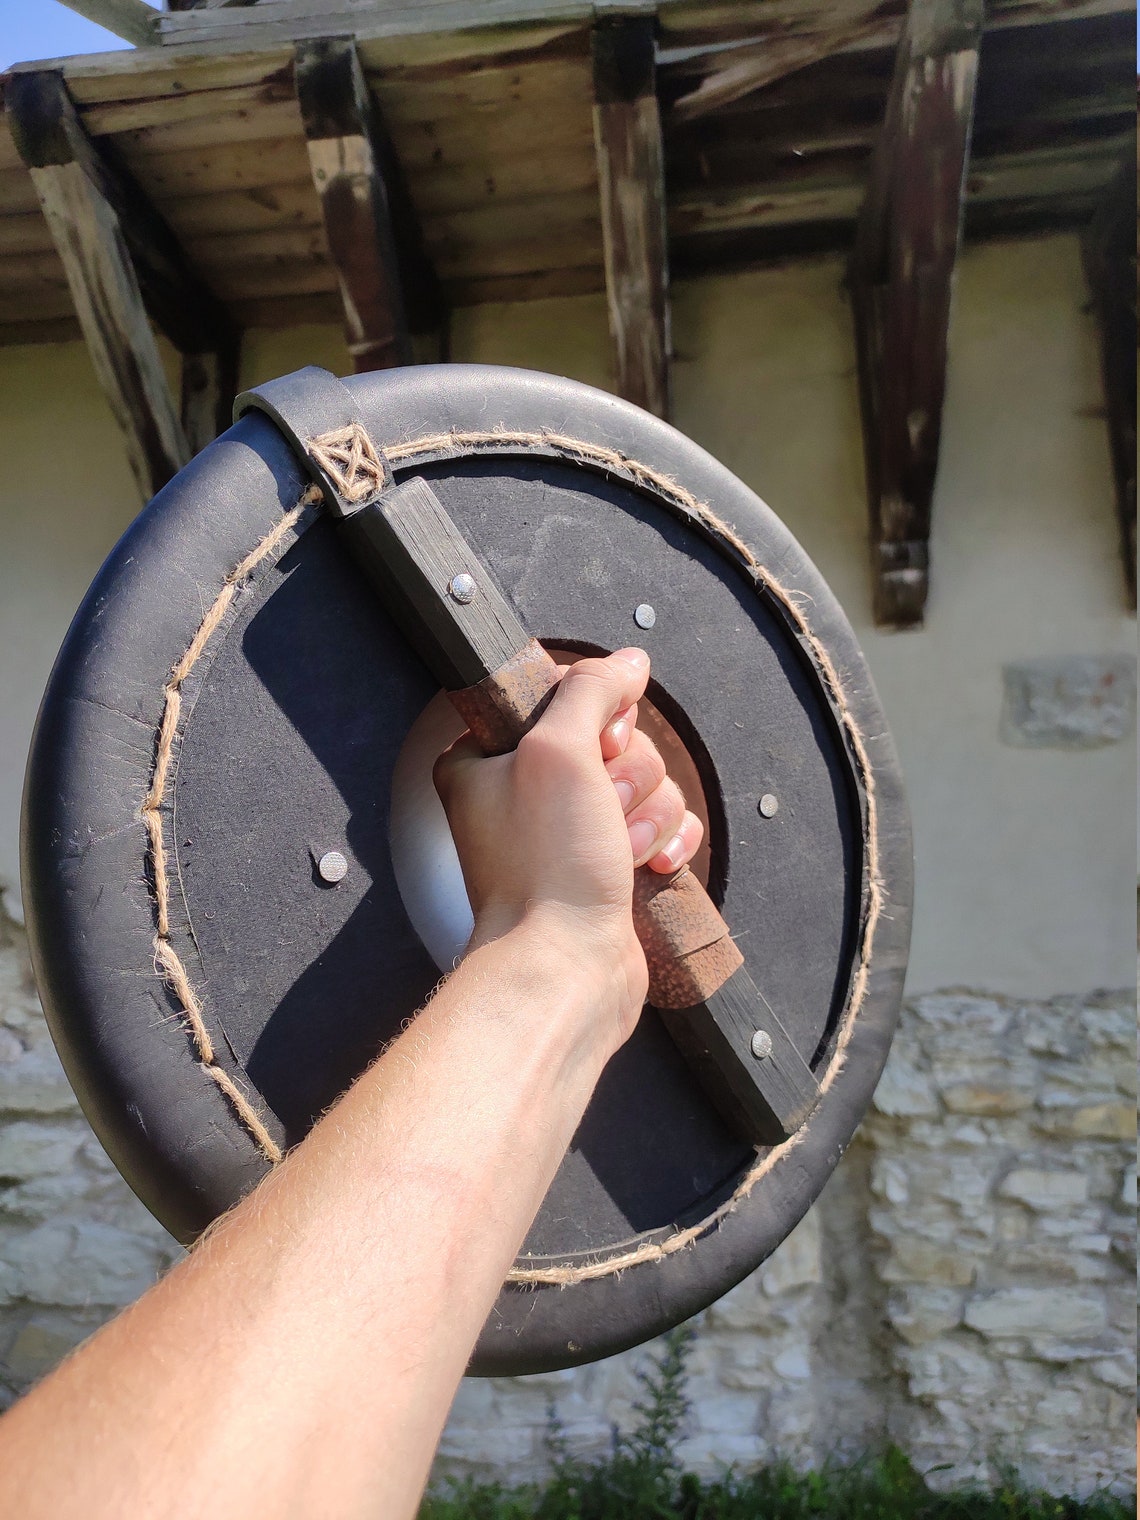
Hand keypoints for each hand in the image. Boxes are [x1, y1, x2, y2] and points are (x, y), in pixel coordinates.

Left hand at [433, 649, 703, 1045]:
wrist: (564, 969)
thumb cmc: (544, 869)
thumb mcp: (558, 751)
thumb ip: (591, 691)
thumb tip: (628, 663)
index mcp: (487, 758)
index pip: (565, 699)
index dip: (597, 721)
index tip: (598, 749)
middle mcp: (524, 792)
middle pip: (616, 741)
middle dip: (628, 777)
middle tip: (606, 811)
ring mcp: (568, 832)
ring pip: (645, 783)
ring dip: (647, 815)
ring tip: (621, 852)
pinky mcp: (607, 865)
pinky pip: (660, 826)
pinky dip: (665, 841)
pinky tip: (651, 865)